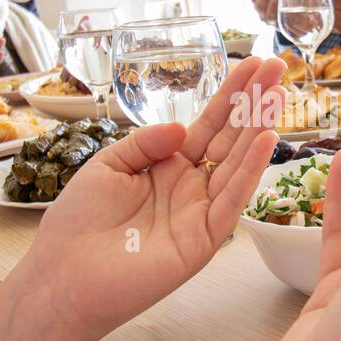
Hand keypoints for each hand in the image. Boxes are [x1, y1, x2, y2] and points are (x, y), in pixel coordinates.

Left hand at [0, 55, 286, 340]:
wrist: (63, 277)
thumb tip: (182, 127)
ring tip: (277, 94)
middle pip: (230, 138)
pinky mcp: (203, 239)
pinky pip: (232, 201)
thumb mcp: (107, 166)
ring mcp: (200, 212)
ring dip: (259, 129)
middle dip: (253, 102)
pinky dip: (250, 172)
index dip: (230, 95)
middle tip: (277, 67)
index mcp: (167, 166)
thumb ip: (145, 143)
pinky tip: (265, 141)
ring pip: (237, 164)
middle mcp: (190, 186)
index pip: (208, 125)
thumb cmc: (78, 224)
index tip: (252, 64)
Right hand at [250, 0, 283, 26]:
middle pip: (259, 7)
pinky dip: (281, 15)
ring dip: (271, 6)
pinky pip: (279, 22)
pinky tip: (284, 7)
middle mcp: (263, 14)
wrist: (296, 11)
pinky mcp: (282, 27)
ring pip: (268, 16)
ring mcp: (272, 22)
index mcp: (259, 4)